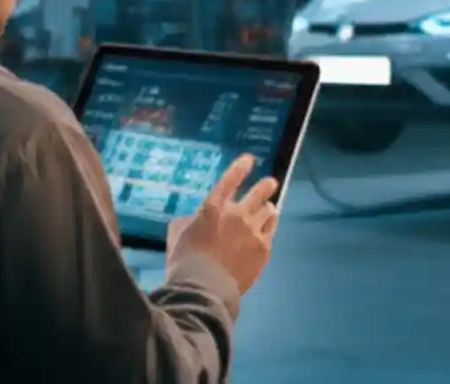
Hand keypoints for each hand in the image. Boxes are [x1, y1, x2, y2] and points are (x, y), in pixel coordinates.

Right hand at [166, 154, 278, 294]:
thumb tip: (196, 218)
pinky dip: (269, 227)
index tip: (248, 160)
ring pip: (270, 211)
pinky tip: (267, 228)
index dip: (241, 167)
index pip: (231, 179)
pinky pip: (272, 230)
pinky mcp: (264, 248)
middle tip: (270, 184)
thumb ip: (190, 220)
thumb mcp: (178, 233)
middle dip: (266, 185)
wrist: (204, 289)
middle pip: (261, 191)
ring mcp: (253, 231)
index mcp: (213, 207)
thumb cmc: (184, 261)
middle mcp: (237, 214)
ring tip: (268, 210)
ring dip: (267, 208)